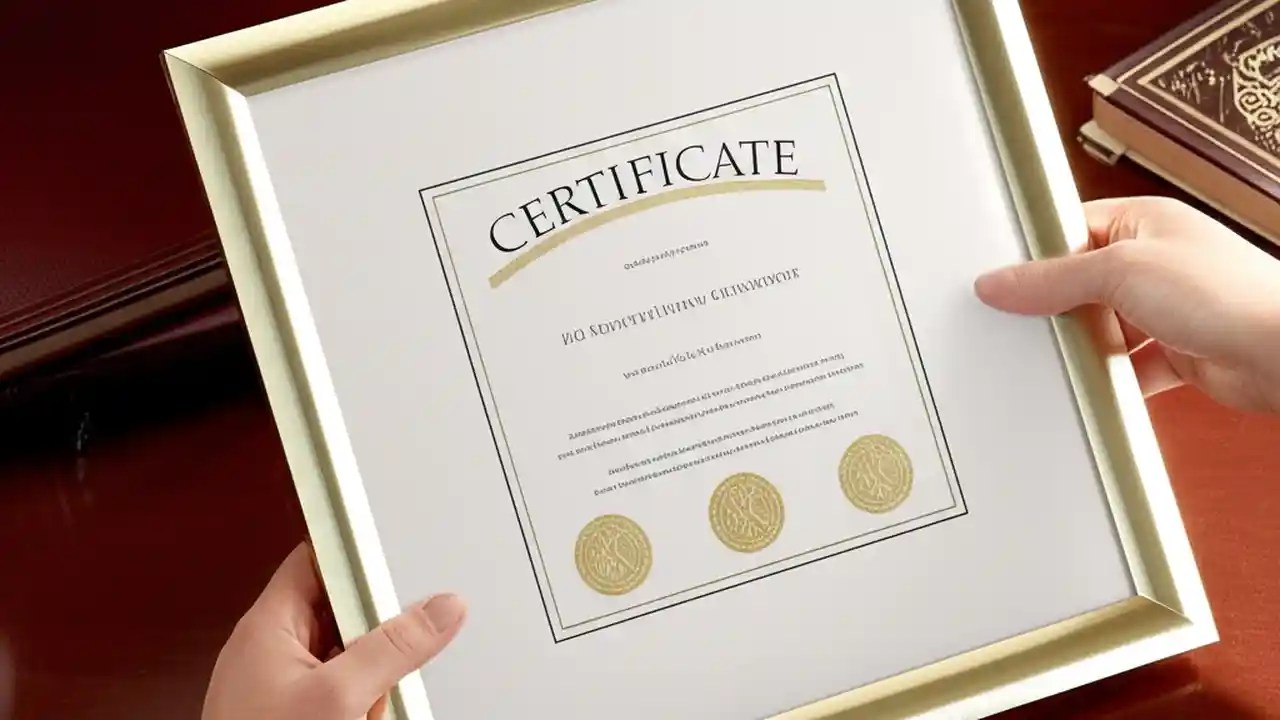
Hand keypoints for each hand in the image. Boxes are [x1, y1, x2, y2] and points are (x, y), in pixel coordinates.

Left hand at [202, 543, 465, 719]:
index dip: (356, 551)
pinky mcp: (294, 716)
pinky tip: (365, 719)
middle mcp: (270, 652)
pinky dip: (360, 704)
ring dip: (371, 678)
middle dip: (376, 632)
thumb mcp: (340, 696)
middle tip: (390, 656)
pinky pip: (341, 692)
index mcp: (266, 628)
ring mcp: (281, 688)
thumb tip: (442, 607)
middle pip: (340, 610)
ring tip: (368, 707)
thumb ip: (395, 646)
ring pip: (347, 657)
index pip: (315, 559)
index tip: (395, 550)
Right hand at [975, 196, 1279, 413]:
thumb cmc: (1225, 293)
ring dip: (1082, 345)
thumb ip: (1053, 279)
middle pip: (1081, 283)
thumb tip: (997, 282)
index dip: (1034, 253)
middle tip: (1014, 323)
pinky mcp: (1177, 351)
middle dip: (1053, 306)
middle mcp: (1155, 260)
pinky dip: (1109, 378)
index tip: (997, 277)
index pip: (1071, 229)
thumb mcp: (1120, 272)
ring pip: (1102, 327)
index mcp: (1144, 221)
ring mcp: (1167, 308)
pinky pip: (1128, 366)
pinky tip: (1089, 386)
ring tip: (1049, 358)